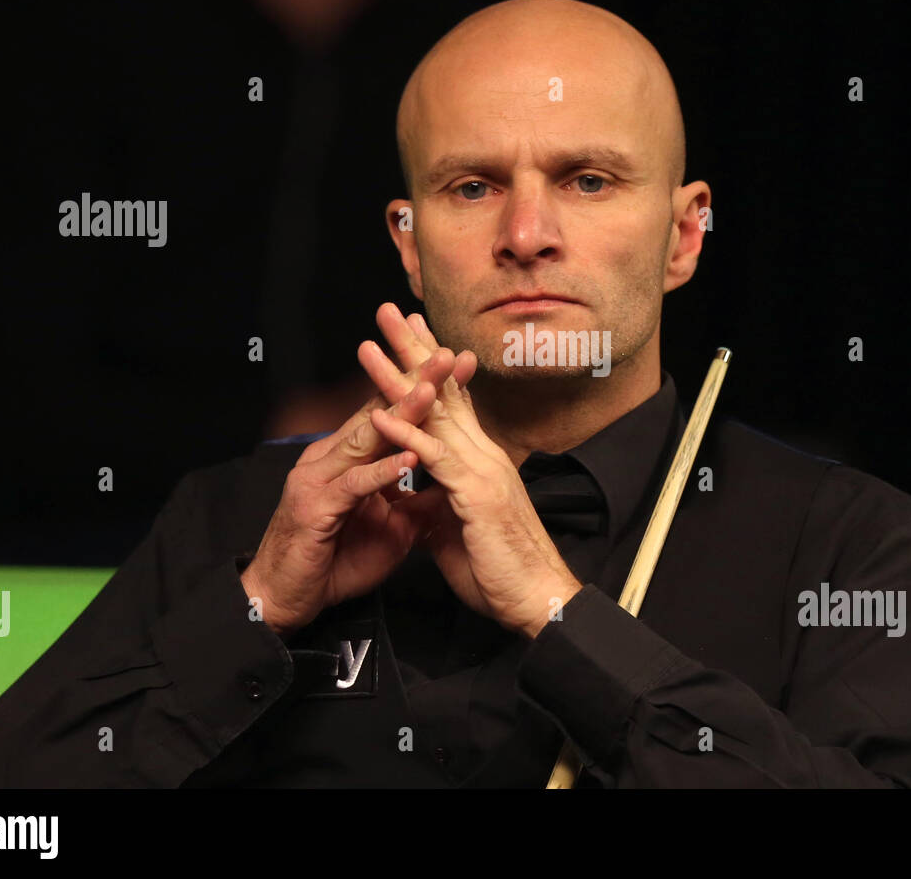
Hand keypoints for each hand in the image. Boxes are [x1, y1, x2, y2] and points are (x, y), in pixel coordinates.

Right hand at [241, 345, 474, 638]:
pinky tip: (407, 459)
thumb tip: (446, 487)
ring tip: (432, 391)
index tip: (461, 367)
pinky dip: (380, 472)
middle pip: (379, 412)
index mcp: (347, 458)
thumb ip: (411, 502)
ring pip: (366, 438)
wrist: (287, 599)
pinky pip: (352, 484)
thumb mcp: (387, 529)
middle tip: (449, 356)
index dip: (425, 390)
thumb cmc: (333, 562)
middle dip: (415, 383)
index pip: (390, 413)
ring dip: (400, 413)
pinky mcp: (313, 506)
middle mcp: (330, 457)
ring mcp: (318, 478)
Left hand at [361, 303, 582, 638]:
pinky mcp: (475, 495)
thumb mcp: (460, 530)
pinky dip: (408, 435)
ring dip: (401, 379)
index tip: (411, 332)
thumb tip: (421, 499)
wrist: (537, 599)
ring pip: (435, 414)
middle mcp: (483, 453)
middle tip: (390, 311)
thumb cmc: (500, 569)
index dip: (431, 364)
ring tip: (372, 345)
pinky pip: (436, 459)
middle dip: (415, 349)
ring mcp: (481, 470)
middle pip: (443, 391)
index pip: (453, 400)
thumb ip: (440, 505)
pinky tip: (383, 414)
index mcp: (480, 459)